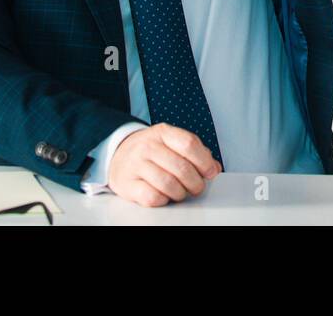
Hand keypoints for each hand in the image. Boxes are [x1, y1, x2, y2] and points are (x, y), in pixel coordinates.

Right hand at [107, 123, 221, 206]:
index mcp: (163, 132)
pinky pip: (152, 197)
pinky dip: (163, 200)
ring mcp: (135, 164)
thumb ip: (195, 152)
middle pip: (181, 167)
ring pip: (168, 184)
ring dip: (181, 193)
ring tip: (181, 192)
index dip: (204, 161)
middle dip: (195, 183)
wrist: (119, 155)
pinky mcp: (126, 184)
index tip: (210, 172)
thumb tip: (214, 168)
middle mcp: (147, 146)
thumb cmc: (152, 151)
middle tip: (197, 188)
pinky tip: (164, 195)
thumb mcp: (172, 143)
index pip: (189, 144)